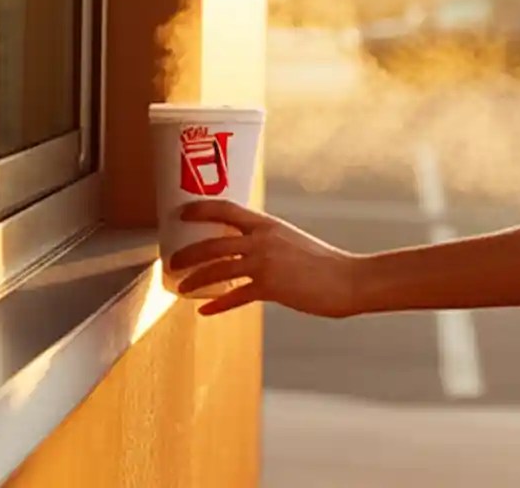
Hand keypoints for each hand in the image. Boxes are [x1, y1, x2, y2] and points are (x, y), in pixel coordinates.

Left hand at [169, 200, 362, 317]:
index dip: (200, 209)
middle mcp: (262, 240)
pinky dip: (217, 304)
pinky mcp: (270, 287)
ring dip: (195, 279)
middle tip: (172, 260)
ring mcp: (265, 263)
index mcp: (267, 224)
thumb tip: (246, 248)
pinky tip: (205, 310)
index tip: (182, 213)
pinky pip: (235, 296)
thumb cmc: (323, 263)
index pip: (226, 209)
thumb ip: (268, 242)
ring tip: (181, 287)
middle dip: (188, 253)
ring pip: (218, 269)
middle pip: (212, 243)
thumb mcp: (291, 241)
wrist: (347, 280)